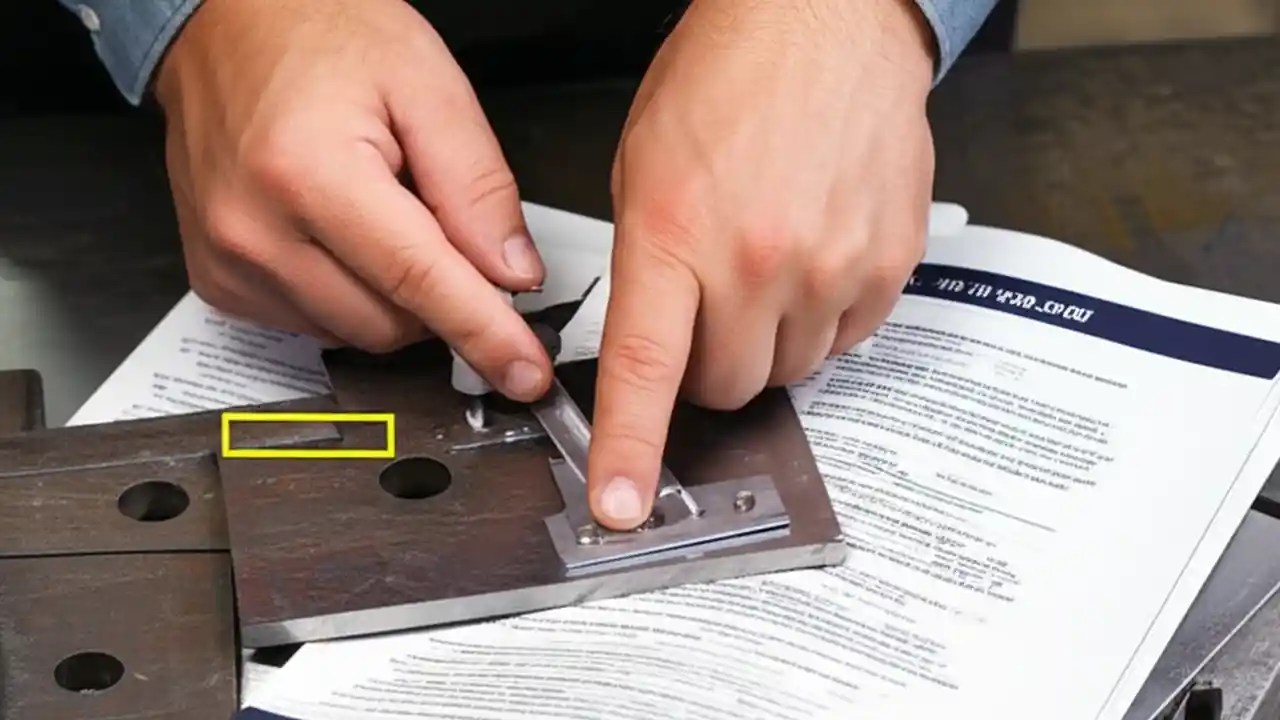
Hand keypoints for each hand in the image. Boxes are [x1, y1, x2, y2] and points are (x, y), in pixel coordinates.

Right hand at [154, 0, 551, 400]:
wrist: (225, 21)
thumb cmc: (317, 32)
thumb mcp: (428, 84)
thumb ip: (478, 186)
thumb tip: (511, 274)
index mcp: (309, 172)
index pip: (421, 281)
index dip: (485, 334)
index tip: (525, 374)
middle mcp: (255, 229)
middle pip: (394, 322)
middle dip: (439, 292)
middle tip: (433, 215)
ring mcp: (230, 262)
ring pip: (357, 334)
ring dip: (392, 294)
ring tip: (377, 209)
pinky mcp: (220, 282)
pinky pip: (314, 326)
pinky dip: (349, 295)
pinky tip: (340, 233)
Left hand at [588, 0, 936, 527]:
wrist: (824, 21)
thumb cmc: (727, 78)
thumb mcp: (642, 168)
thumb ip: (645, 268)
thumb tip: (649, 353)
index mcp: (675, 231)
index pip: (645, 367)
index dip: (628, 449)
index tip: (622, 504)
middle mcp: (757, 258)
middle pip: (727, 388)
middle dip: (711, 366)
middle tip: (712, 305)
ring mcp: (830, 266)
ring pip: (789, 372)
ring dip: (771, 340)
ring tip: (768, 262)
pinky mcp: (888, 265)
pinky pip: (846, 341)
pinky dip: (823, 317)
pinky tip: (813, 254)